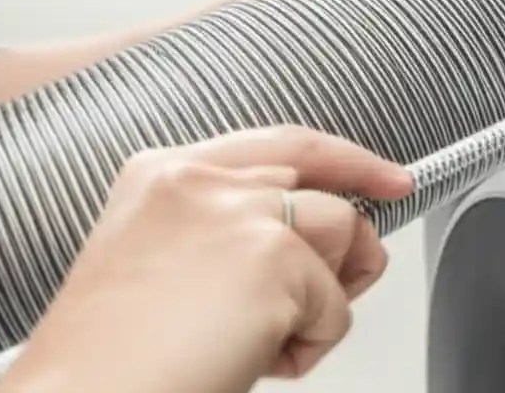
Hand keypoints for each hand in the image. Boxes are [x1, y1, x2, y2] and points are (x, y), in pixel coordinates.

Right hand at [0, 126, 412, 392]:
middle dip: (344, 249)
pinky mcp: (272, 257)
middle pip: (324, 193)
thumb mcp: (159, 261)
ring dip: (320, 299)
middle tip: (335, 291)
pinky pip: (337, 305)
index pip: (283, 145)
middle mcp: (200, 179)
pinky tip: (255, 359)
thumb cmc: (116, 357)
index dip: (347, 161)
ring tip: (263, 337)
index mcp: (162, 173)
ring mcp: (238, 212)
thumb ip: (223, 226)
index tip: (388, 178)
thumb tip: (307, 233)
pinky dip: (311, 345)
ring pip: (343, 234)